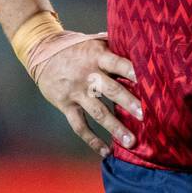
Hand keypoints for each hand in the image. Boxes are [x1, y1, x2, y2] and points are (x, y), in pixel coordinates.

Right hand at [32, 35, 142, 158]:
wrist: (42, 51)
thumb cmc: (77, 46)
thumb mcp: (95, 41)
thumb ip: (116, 46)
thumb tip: (143, 46)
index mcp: (98, 56)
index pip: (118, 64)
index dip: (133, 72)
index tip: (149, 83)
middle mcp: (88, 74)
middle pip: (111, 90)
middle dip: (129, 103)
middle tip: (146, 116)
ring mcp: (76, 91)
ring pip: (97, 112)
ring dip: (115, 128)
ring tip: (131, 142)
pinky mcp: (65, 104)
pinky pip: (79, 125)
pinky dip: (92, 140)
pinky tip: (106, 151)